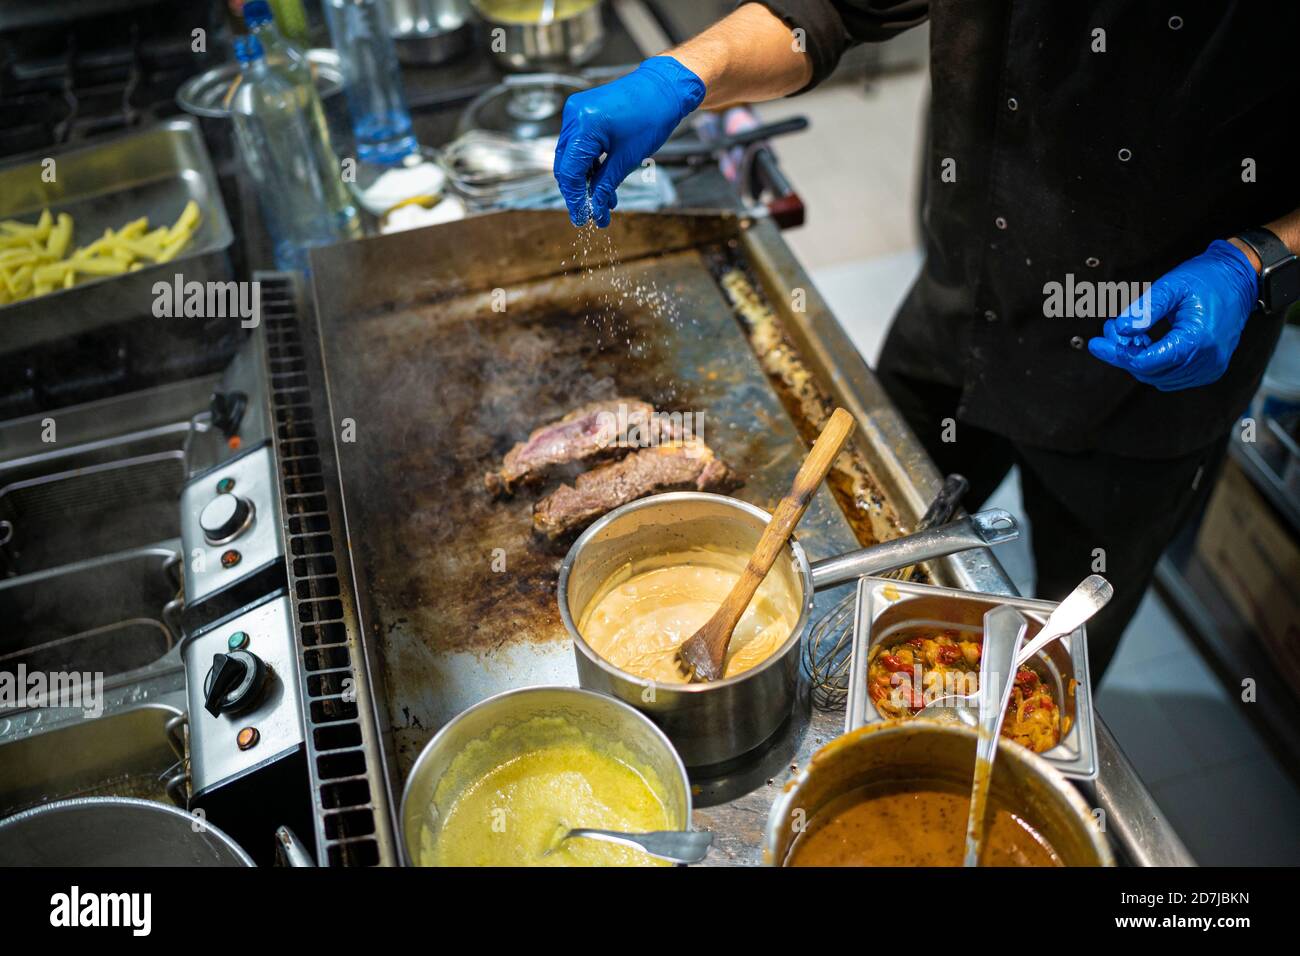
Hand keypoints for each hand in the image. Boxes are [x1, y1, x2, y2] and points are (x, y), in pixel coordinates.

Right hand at [553, 57, 704, 227]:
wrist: (663, 88)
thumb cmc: (651, 117)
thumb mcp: (627, 158)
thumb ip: (605, 185)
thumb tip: (594, 208)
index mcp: (584, 125)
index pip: (570, 171)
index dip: (575, 198)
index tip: (582, 218)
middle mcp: (574, 116)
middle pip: (566, 165)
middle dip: (578, 192)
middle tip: (589, 214)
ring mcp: (576, 113)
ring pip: (573, 157)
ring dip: (586, 181)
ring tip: (602, 203)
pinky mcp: (583, 114)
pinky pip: (580, 145)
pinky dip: (590, 165)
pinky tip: (602, 184)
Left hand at [1088, 240, 1258, 390]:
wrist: (1239, 279)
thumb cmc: (1207, 279)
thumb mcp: (1171, 286)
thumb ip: (1145, 310)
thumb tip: (1120, 329)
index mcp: (1198, 341)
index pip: (1147, 361)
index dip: (1118, 354)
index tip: (1095, 343)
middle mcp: (1206, 361)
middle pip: (1149, 371)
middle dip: (1124, 353)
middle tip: (1110, 330)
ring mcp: (1210, 368)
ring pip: (1158, 377)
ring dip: (1138, 359)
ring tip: (1128, 333)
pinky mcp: (1209, 369)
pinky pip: (1172, 377)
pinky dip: (1154, 363)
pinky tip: (1146, 342)